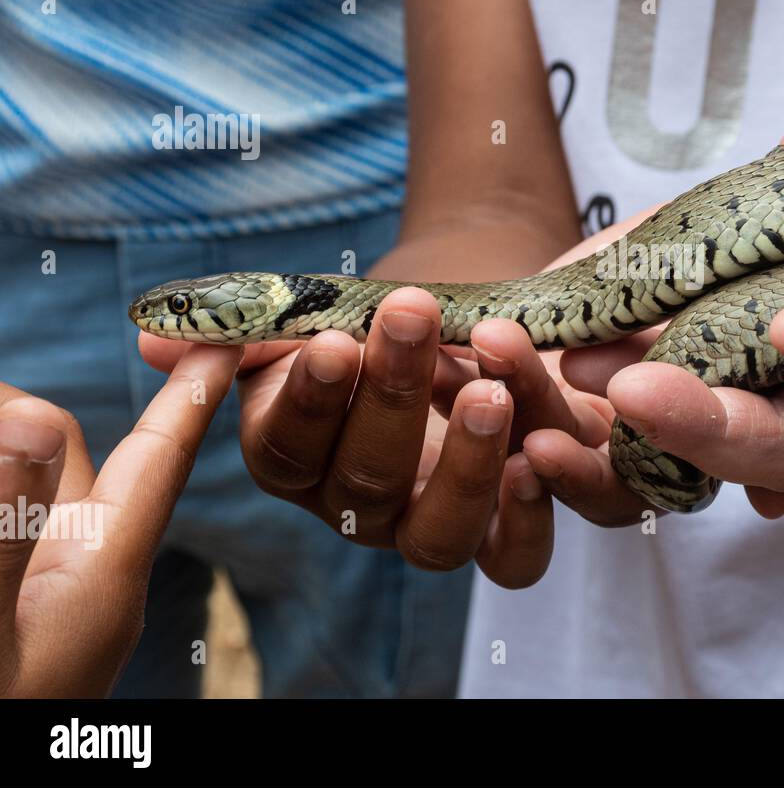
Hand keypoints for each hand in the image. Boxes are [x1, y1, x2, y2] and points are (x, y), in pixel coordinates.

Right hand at [0, 346, 237, 696]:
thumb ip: (0, 530)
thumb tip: (30, 419)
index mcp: (99, 576)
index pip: (159, 460)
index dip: (190, 391)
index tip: (225, 332)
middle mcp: (79, 576)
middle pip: (66, 457)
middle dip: (21, 415)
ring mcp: (40, 591)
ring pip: (31, 482)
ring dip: (10, 449)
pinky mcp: (11, 604)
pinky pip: (11, 524)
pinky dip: (3, 486)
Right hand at [137, 227, 630, 587]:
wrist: (461, 323)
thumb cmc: (374, 320)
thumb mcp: (317, 312)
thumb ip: (250, 329)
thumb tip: (154, 338)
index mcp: (297, 457)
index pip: (289, 445)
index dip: (311, 399)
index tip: (337, 340)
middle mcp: (355, 508)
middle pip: (365, 480)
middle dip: (394, 395)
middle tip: (416, 317)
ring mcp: (426, 528)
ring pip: (438, 533)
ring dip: (467, 462)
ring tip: (491, 387)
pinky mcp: (500, 534)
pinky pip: (513, 560)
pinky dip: (527, 517)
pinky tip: (542, 453)